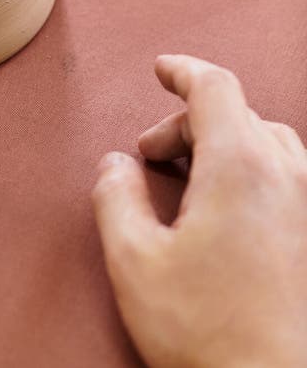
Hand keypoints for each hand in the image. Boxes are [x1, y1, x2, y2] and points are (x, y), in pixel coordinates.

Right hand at [93, 55, 306, 367]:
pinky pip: (289, 171)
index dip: (182, 70)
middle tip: (152, 157)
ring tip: (191, 178)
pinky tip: (230, 204)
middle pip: (236, 113)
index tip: (162, 69)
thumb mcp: (135, 263)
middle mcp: (288, 173)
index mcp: (240, 166)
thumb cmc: (211, 335)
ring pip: (266, 140)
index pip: (214, 86)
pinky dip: (252, 165)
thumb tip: (116, 166)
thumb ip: (116, 198)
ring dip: (222, 142)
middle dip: (186, 123)